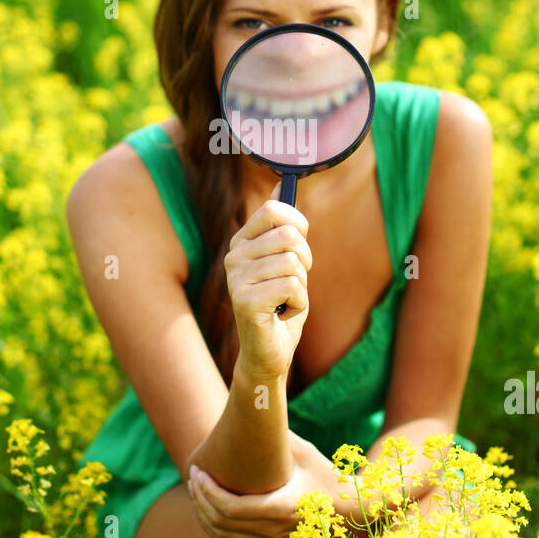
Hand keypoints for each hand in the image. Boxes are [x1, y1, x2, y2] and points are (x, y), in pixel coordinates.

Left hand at [186, 432, 349, 537]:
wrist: (350, 510)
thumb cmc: (327, 476)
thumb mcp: (304, 452)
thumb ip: (279, 435)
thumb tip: (255, 407)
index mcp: (281, 507)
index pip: (230, 508)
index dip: (208, 492)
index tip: (197, 472)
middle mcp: (275, 531)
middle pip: (222, 524)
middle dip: (200, 501)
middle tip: (193, 478)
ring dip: (204, 516)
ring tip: (197, 493)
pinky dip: (218, 531)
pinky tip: (210, 513)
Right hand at [223, 180, 311, 376]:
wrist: (268, 353)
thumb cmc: (280, 306)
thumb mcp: (284, 261)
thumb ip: (282, 226)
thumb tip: (281, 185)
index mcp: (241, 242)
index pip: (274, 210)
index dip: (298, 226)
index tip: (298, 247)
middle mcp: (233, 257)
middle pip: (290, 236)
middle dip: (305, 262)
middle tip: (293, 283)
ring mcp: (236, 278)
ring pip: (294, 263)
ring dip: (301, 286)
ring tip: (285, 301)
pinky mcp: (244, 301)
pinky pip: (293, 286)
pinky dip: (298, 304)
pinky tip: (282, 314)